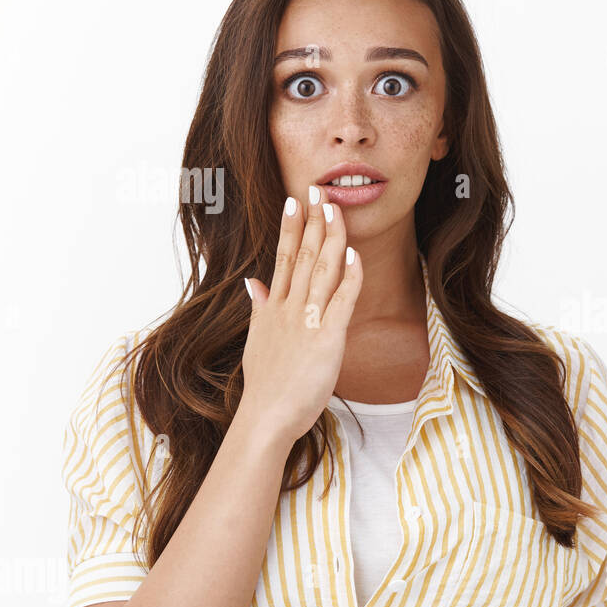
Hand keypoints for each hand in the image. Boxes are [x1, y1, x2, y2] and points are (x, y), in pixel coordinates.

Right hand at [238, 185, 361, 446]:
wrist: (266, 417)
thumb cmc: (266, 386)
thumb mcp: (257, 342)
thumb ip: (258, 309)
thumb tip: (252, 284)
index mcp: (271, 308)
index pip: (282, 258)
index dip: (290, 227)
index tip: (294, 201)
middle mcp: (287, 308)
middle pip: (302, 255)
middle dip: (311, 220)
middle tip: (317, 188)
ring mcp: (307, 321)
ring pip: (321, 269)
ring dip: (330, 236)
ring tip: (334, 207)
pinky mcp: (327, 337)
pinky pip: (342, 300)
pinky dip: (350, 276)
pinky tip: (355, 253)